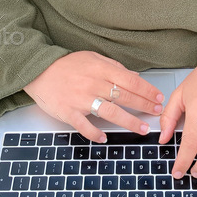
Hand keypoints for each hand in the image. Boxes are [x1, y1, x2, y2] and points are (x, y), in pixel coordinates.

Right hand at [23, 51, 163, 142]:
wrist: (39, 71)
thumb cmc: (66, 65)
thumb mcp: (92, 58)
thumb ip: (114, 67)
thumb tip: (134, 77)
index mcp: (100, 69)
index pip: (131, 81)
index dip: (147, 90)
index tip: (158, 98)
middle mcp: (93, 84)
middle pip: (125, 97)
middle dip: (144, 106)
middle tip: (156, 113)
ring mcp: (81, 99)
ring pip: (111, 112)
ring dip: (129, 122)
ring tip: (142, 128)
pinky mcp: (69, 112)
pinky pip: (85, 126)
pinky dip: (95, 133)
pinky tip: (104, 138)